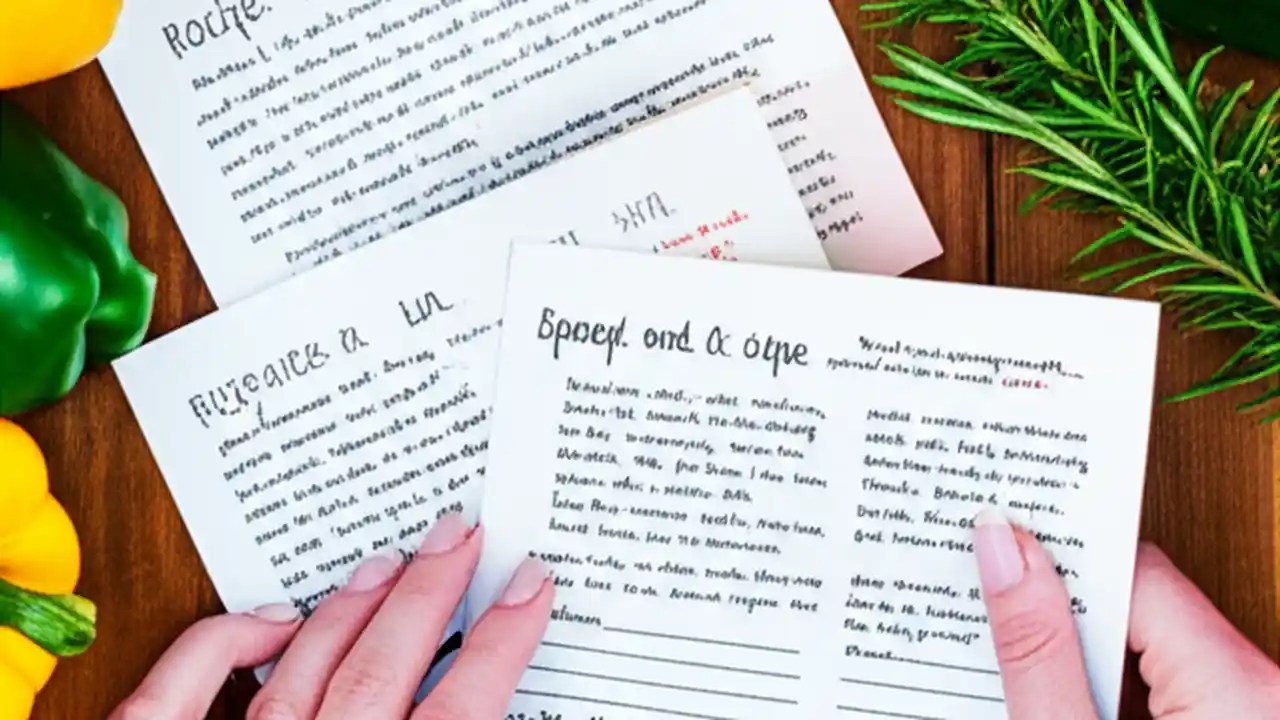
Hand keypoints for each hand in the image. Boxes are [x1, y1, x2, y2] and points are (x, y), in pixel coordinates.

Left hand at [110, 514, 553, 719]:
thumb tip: (502, 708)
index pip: (461, 712)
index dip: (503, 642)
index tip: (533, 585)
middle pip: (384, 671)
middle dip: (430, 593)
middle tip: (461, 533)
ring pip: (303, 669)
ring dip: (352, 608)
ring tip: (391, 560)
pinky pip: (183, 691)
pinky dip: (222, 644)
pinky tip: (267, 618)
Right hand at [974, 510, 1279, 718]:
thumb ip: (1038, 653)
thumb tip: (1004, 550)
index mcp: (1237, 687)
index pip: (1134, 567)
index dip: (1056, 554)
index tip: (999, 539)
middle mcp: (1264, 692)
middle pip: (1144, 602)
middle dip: (1064, 605)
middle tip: (992, 603)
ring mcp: (1256, 711)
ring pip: (1155, 645)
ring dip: (1086, 651)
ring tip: (1022, 666)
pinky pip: (1173, 684)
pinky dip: (1116, 685)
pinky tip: (1067, 697)